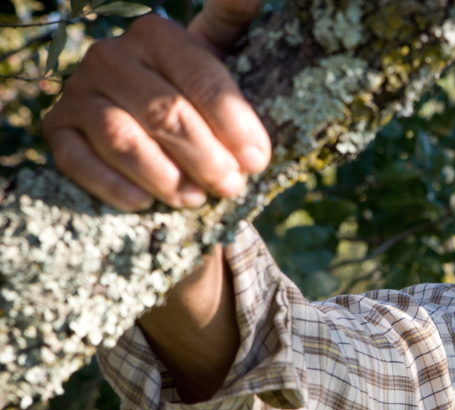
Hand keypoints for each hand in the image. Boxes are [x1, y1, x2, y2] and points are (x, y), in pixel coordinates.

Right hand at [42, 0, 270, 210]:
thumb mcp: (220, 55)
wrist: (146, 120)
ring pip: (123, 139)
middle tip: (232, 186)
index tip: (258, 160)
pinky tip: (144, 203)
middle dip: (206, 157)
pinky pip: (78, 162)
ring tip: (195, 198)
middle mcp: (110, 56)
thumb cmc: (195, 92)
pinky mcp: (57, 130)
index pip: (203, 79)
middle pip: (165, 113)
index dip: (235, 125)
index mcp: (156, 33)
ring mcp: (78, 91)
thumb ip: (232, 20)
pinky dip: (113, 186)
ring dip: (165, 177)